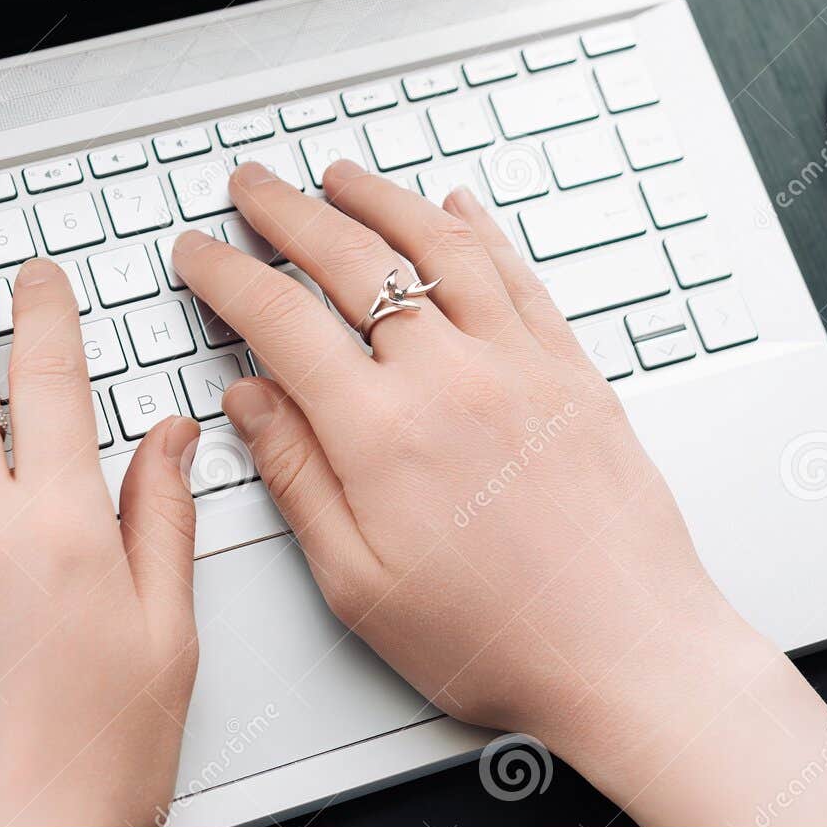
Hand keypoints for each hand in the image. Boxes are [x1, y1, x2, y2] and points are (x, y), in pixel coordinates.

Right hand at [175, 161, 826, 826]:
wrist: (628, 651)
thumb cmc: (496, 637)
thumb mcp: (360, 583)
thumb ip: (297, 479)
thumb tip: (247, 402)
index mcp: (382, 433)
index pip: (280, 319)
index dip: (227, 274)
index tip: (198, 252)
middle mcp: (450, 376)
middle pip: (352, 259)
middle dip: (288, 212)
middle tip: (251, 185)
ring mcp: (518, 362)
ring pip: (438, 246)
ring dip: (380, 198)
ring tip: (338, 175)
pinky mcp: (571, 369)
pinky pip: (516, 274)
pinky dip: (477, 230)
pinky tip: (456, 208)